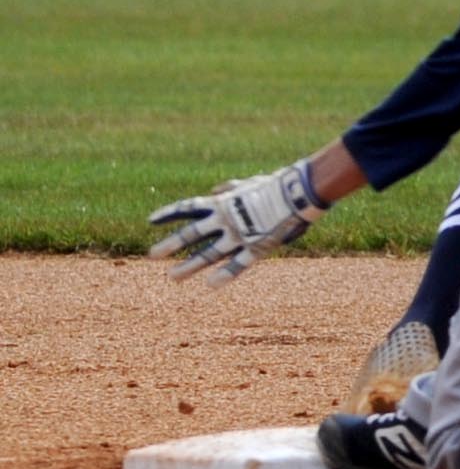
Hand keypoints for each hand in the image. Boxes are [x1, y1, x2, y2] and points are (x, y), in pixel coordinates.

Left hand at [147, 161, 328, 285]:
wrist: (300, 191)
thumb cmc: (277, 184)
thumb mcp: (249, 183)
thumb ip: (230, 189)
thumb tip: (214, 191)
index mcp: (222, 204)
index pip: (188, 208)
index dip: (169, 213)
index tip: (151, 221)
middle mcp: (225, 221)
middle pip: (191, 234)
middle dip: (171, 244)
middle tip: (152, 254)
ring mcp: (239, 236)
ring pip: (209, 254)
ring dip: (189, 266)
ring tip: (172, 277)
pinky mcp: (257, 247)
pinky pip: (239, 264)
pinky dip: (226, 274)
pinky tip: (210, 285)